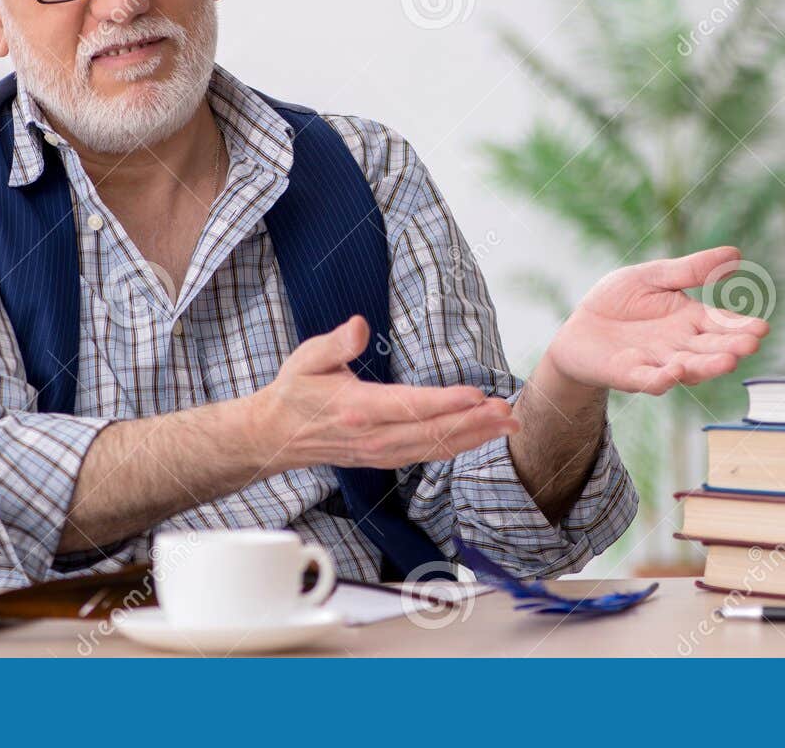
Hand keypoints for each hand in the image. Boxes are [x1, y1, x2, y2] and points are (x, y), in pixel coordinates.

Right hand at [248, 315, 518, 471]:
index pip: (409, 406)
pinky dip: (457, 447)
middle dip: (474, 422)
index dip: (445, 402)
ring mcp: (380, 452)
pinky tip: (480, 436)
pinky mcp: (385, 458)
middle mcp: (372, 436)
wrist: (275, 435)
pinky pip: (427, 455)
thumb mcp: (307, 358)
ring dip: (474, 436)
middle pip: (431, 432)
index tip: (477, 394)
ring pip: (435, 447)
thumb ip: (336, 343)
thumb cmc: (295, 391)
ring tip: (506, 423)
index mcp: (356, 409)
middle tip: (508, 411)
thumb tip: (361, 325)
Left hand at [539, 245, 769, 395]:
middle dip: (731, 347)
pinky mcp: (629, 374)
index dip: (741, 327)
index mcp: (689, 320)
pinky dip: (662, 378)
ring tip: (727, 361)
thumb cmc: (618, 300)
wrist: (579, 325)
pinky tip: (675, 372)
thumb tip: (735, 253)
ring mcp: (656, 362)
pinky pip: (649, 379)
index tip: (762, 327)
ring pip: (687, 368)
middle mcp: (679, 345)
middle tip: (751, 344)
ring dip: (707, 366)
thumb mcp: (654, 277)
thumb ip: (690, 270)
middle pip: (710, 349)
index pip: (721, 324)